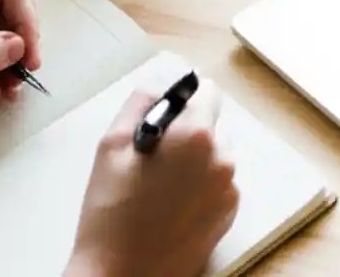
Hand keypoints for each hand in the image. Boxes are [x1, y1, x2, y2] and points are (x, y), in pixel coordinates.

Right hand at [66, 80, 238, 276]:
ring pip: (215, 155)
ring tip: (158, 184)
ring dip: (194, 159)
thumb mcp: (112, 145)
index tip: (167, 109)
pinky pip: (218, 183)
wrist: (122, 274)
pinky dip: (200, 185)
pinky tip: (170, 203)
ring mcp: (228, 189)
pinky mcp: (228, 214)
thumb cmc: (111, 213)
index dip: (184, 95)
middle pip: (212, 123)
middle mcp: (223, 159)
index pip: (207, 90)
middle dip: (187, 130)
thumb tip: (159, 83)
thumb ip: (141, 101)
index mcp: (196, 136)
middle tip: (153, 155)